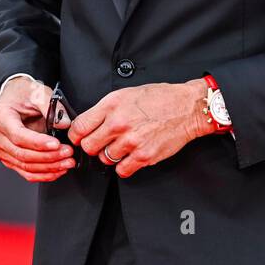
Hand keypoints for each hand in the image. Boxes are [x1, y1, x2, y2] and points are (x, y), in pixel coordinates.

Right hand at [0, 76, 76, 181]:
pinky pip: (24, 171)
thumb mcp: (38, 92)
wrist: (14, 96)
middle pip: (22, 154)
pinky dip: (42, 174)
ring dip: (48, 168)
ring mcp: (0, 149)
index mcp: (1, 118)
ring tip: (67, 163)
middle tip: (68, 154)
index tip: (57, 144)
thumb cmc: (23, 93)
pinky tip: (56, 171)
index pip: (18, 136)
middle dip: (48, 157)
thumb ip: (51, 107)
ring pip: (24, 165)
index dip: (38, 143)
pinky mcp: (7, 158)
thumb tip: (64, 124)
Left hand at [69, 79, 208, 178]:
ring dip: (111, 155)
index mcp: (112, 105)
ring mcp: (131, 141)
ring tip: (124, 145)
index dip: (77, 135)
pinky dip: (124, 165)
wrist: (187, 108)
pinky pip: (122, 170)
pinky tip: (131, 155)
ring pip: (105, 159)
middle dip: (93, 146)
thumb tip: (88, 123)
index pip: (79, 127)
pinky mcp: (143, 156)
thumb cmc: (160, 98)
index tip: (80, 137)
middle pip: (88, 146)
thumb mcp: (128, 94)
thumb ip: (106, 109)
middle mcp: (119, 123)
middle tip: (103, 142)